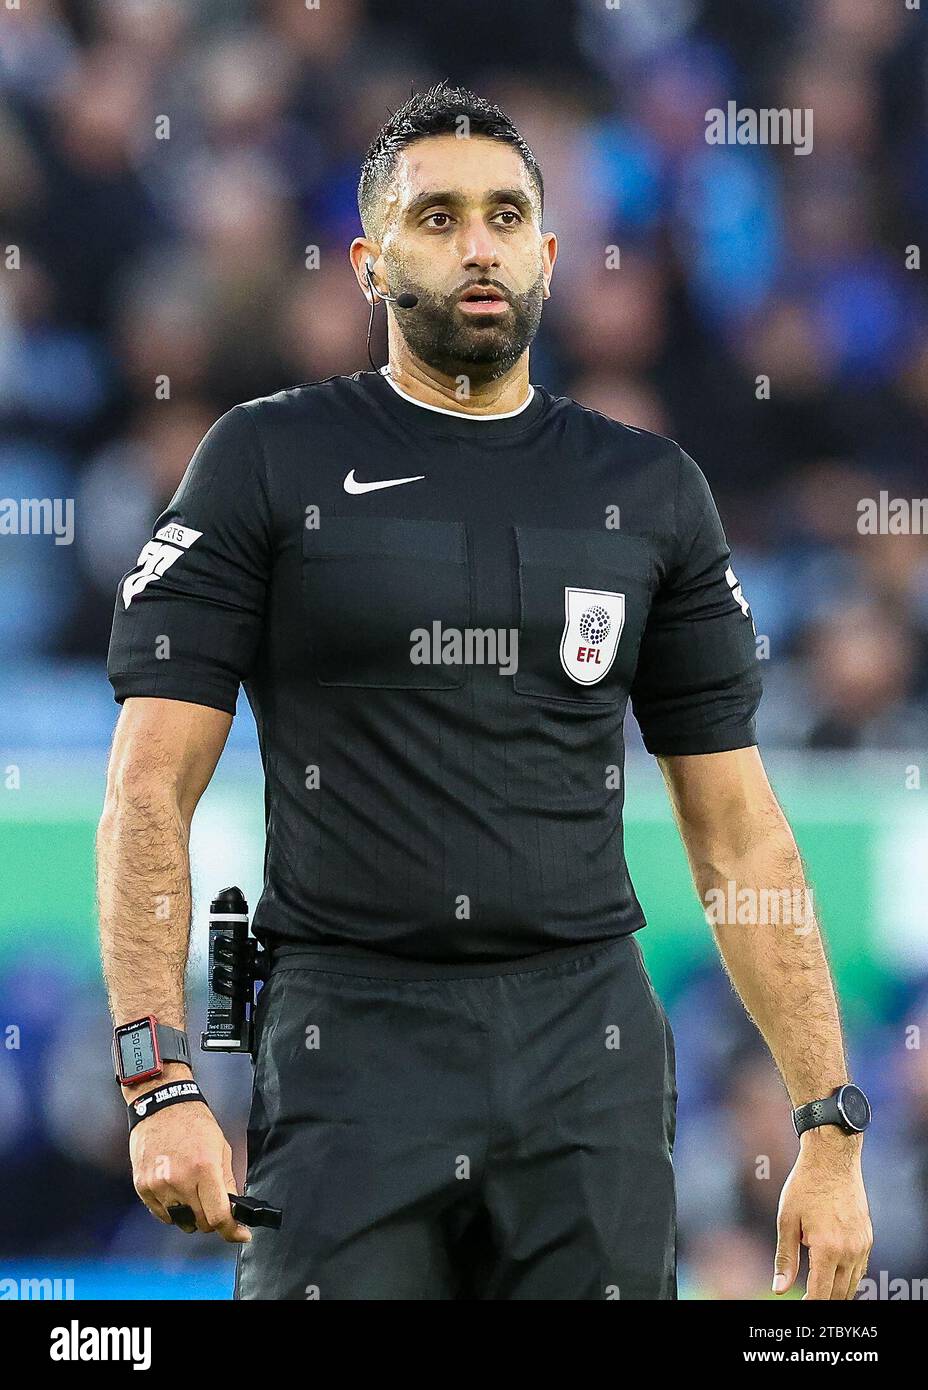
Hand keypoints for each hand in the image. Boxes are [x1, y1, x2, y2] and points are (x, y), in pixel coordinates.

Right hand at [127, 1069, 251, 1243]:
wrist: (161, 1105)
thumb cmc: (195, 1123)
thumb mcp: (220, 1148)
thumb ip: (227, 1182)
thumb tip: (234, 1210)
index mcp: (204, 1168)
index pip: (218, 1216)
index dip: (232, 1231)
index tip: (240, 1235)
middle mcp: (179, 1181)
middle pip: (200, 1222)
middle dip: (212, 1219)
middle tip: (214, 1204)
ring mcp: (158, 1186)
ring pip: (180, 1221)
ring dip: (190, 1214)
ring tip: (191, 1191)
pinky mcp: (143, 1187)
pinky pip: (161, 1214)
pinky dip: (172, 1209)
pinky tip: (175, 1189)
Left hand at [773, 1129, 871, 1298]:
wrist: (833, 1159)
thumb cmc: (805, 1186)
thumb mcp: (786, 1220)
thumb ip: (785, 1258)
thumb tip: (779, 1288)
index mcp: (827, 1248)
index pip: (821, 1293)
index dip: (809, 1303)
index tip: (799, 1304)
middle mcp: (850, 1250)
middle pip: (839, 1294)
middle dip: (823, 1300)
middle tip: (805, 1299)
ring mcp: (862, 1245)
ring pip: (852, 1284)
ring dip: (836, 1291)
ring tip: (817, 1289)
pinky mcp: (867, 1238)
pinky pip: (860, 1269)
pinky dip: (847, 1277)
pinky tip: (832, 1273)